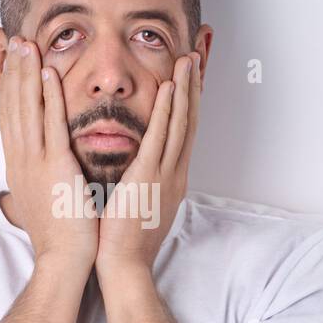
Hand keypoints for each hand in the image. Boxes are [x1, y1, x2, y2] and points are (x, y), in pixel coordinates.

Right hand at [0, 36, 98, 271]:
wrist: (64, 261)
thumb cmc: (59, 235)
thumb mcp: (41, 200)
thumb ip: (38, 179)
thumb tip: (34, 173)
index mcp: (19, 166)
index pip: (9, 117)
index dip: (8, 87)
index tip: (9, 61)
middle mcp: (21, 159)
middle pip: (12, 106)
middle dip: (12, 71)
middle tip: (12, 40)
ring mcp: (35, 162)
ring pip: (27, 109)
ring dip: (26, 74)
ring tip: (26, 45)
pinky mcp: (55, 167)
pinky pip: (50, 125)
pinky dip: (48, 97)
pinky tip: (49, 74)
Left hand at [96, 50, 201, 273]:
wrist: (123, 267)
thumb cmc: (124, 242)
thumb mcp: (140, 205)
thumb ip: (142, 183)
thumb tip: (138, 170)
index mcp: (171, 179)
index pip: (183, 131)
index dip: (189, 101)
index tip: (192, 76)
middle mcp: (174, 173)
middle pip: (189, 121)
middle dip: (195, 86)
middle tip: (198, 55)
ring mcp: (165, 175)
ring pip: (180, 124)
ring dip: (185, 89)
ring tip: (189, 59)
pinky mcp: (148, 178)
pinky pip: (160, 138)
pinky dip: (168, 111)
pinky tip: (170, 88)